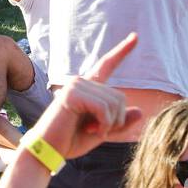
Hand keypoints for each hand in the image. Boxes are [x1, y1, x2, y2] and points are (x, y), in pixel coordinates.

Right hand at [30, 34, 145, 159]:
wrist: (47, 151)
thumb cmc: (70, 141)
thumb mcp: (101, 132)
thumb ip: (119, 122)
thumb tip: (140, 111)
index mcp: (87, 88)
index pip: (107, 64)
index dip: (122, 51)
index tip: (135, 36)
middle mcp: (81, 81)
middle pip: (119, 96)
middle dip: (116, 120)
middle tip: (97, 130)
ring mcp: (75, 85)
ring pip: (114, 103)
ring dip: (109, 124)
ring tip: (90, 130)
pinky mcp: (72, 94)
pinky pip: (104, 108)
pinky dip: (103, 124)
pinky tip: (90, 130)